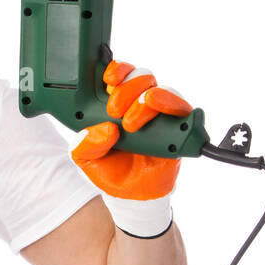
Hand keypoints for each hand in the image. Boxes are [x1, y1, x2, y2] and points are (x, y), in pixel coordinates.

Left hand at [71, 60, 192, 200]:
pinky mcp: (179, 125)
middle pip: (140, 76)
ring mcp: (160, 113)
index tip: (108, 78)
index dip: (116, 69)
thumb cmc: (110, 169)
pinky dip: (169, 105)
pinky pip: (181, 107)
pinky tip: (157, 113)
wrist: (131, 194)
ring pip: (160, 88)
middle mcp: (139, 103)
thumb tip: (103, 131)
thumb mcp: (85, 158)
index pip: (119, 74)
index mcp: (115, 103)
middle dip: (126, 88)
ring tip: (131, 122)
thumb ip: (83, 144)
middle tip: (114, 110)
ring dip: (144, 99)